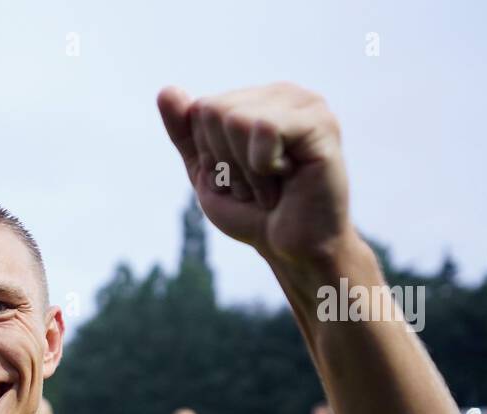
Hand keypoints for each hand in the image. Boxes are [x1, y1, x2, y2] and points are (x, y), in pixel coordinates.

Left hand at [157, 83, 351, 265]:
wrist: (293, 250)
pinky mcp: (321, 123)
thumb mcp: (207, 172)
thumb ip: (186, 133)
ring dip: (245, 170)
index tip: (238, 178)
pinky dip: (263, 167)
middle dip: (225, 162)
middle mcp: (282, 94)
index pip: (200, 110)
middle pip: (214, 112)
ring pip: (235, 119)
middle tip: (257, 186)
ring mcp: (305, 105)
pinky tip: (288, 179)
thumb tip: (165, 90)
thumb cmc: (253, 213)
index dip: (209, 155)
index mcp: (257, 100)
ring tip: (272, 186)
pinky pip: (264, 129)